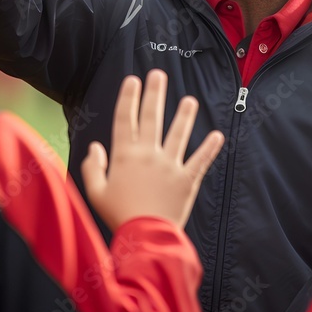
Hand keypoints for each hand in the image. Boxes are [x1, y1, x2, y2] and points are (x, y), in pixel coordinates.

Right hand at [81, 70, 223, 229]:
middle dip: (155, 94)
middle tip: (158, 74)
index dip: (128, 98)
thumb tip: (95, 147)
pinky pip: (200, 160)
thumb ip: (93, 168)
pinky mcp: (187, 179)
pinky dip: (209, 148)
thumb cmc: (118, 216)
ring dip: (185, 115)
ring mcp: (170, 165)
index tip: (133, 80)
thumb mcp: (96, 193)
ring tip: (190, 100)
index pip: (125, 120)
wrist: (145, 236)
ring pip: (179, 134)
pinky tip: (217, 135)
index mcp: (124, 156)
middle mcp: (148, 155)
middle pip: (152, 118)